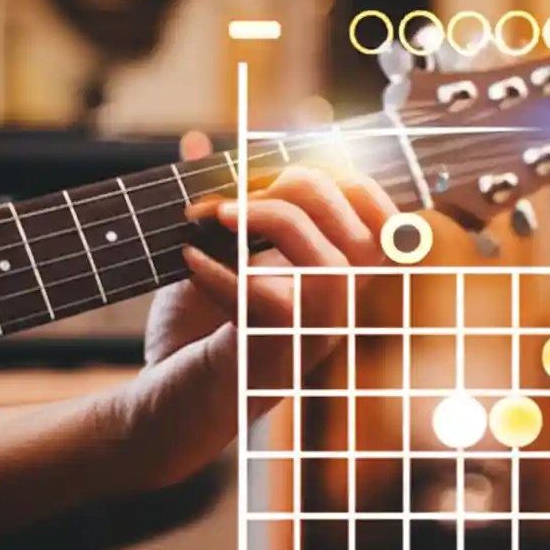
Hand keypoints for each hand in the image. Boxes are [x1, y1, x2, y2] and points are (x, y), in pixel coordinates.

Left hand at [113, 133, 397, 490]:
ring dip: (273, 222)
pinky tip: (187, 261)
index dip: (350, 182)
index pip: (384, 225)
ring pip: (331, 266)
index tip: (283, 169)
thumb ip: (212, 202)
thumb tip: (196, 142)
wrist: (165, 408)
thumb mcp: (205, 255)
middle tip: (239, 192)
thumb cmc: (192, 335)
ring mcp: (310, 337)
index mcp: (335, 281)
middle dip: (304, 188)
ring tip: (216, 214)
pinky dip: (220, 271)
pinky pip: (264, 300)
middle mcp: (336, 310)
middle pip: (364, 234)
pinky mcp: (272, 356)